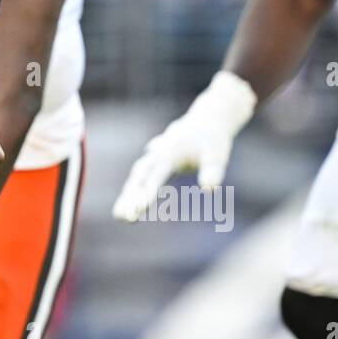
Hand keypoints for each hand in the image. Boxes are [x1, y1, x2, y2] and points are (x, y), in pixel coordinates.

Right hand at [112, 70, 255, 221]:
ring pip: (137, 177)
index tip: (138, 210)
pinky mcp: (157, 161)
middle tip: (120, 217)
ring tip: (120, 216)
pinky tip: (129, 205)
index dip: (146, 194)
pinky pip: (142, 177)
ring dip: (128, 195)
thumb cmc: (212, 140)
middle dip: (129, 197)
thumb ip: (212, 171)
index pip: (155, 177)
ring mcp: (155, 157)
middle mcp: (157, 154)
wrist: (207, 120)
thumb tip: (209, 189)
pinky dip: (134, 189)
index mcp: (169, 153)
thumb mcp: (217, 155)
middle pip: (139, 178)